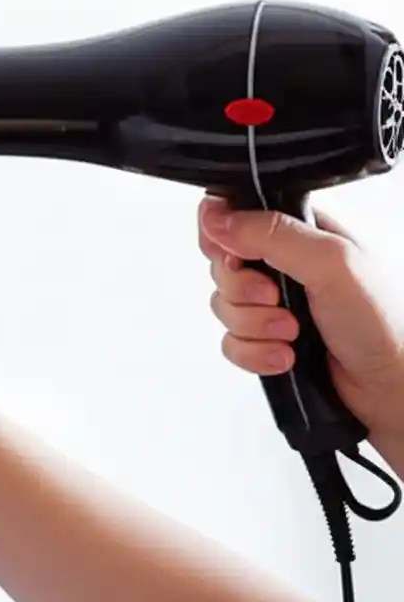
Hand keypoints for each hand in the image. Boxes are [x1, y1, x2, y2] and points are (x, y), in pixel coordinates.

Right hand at [198, 197, 403, 465]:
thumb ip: (271, 234)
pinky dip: (254, 353)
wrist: (393, 386)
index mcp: (303, 229)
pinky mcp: (266, 339)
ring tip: (292, 333)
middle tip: (275, 298)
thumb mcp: (330, 262)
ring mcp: (274, 303)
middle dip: (242, 290)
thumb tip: (215, 218)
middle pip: (222, 265)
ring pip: (223, 306)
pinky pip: (231, 343)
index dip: (222, 236)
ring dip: (253, 325)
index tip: (236, 256)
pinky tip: (285, 356)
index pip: (237, 215)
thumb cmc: (384, 321)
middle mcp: (285, 263)